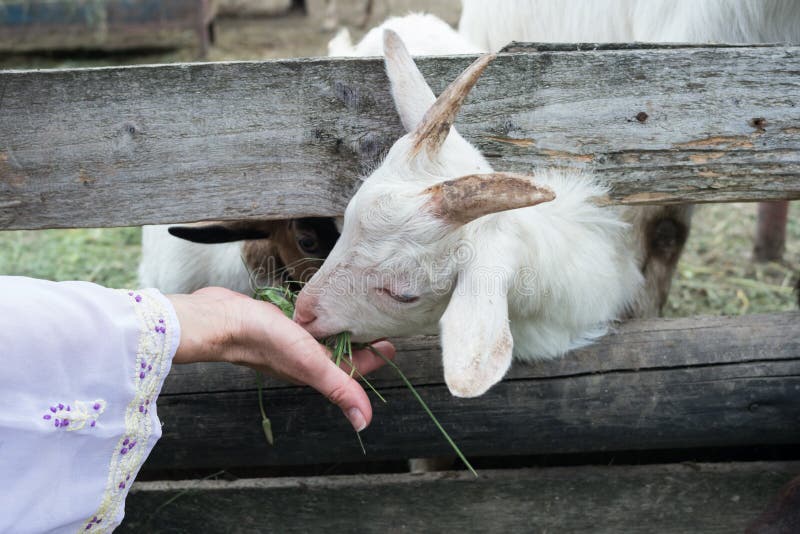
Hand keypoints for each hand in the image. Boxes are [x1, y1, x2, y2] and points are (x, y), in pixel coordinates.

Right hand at [167, 287, 394, 430]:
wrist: (221, 320)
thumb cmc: (264, 340)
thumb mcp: (310, 363)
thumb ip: (340, 388)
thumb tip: (364, 423)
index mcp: (314, 371)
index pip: (352, 368)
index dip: (373, 358)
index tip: (392, 343)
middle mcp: (304, 360)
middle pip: (340, 354)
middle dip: (361, 342)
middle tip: (380, 324)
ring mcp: (290, 343)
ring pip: (322, 340)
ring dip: (340, 329)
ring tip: (358, 313)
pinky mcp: (278, 325)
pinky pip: (305, 325)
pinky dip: (319, 318)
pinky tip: (322, 307)